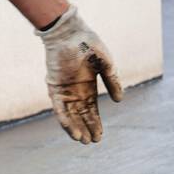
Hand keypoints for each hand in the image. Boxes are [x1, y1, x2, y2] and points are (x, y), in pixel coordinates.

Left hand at [37, 6, 123, 143]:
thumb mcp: (106, 64)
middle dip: (88, 128)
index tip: (101, 136)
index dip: (96, 122)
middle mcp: (75, 90)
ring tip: (84, 141)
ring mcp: (64, 89)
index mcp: (87, 85)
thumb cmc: (87, 43)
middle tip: (94, 142)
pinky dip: (66, 121)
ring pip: (70, 115)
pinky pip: (59, 109)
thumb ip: (112, 81)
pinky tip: (74, 132)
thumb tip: (119, 100)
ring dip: (76, 128)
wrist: (68, 31)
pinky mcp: (54, 87)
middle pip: (82, 114)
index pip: (92, 109)